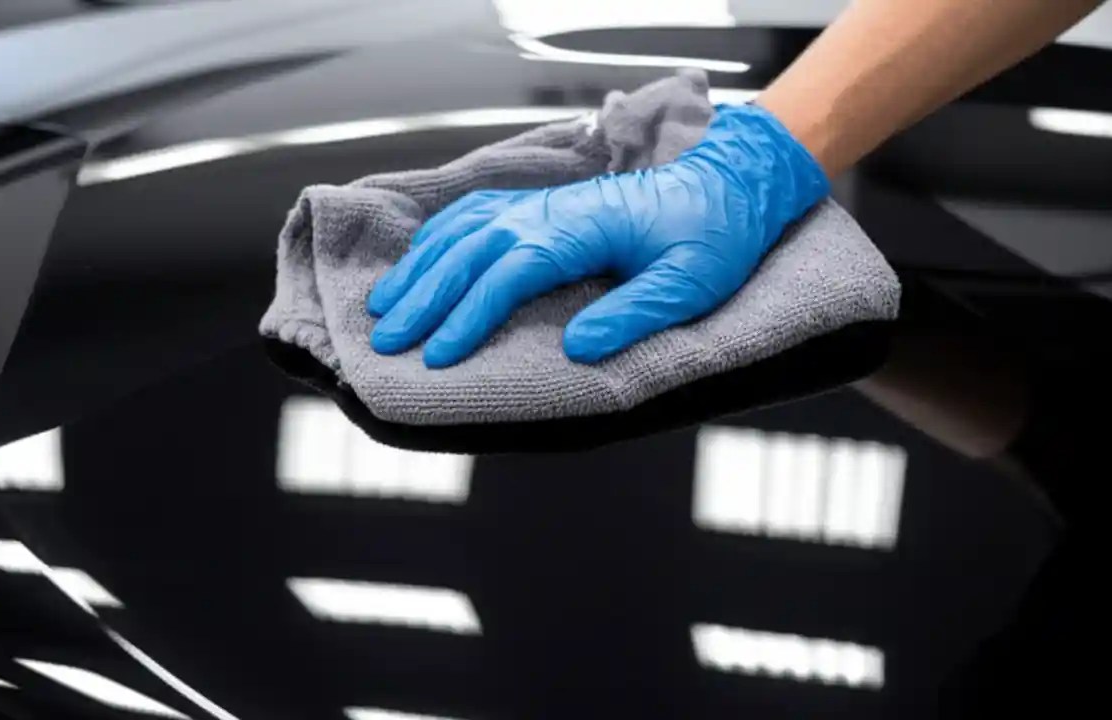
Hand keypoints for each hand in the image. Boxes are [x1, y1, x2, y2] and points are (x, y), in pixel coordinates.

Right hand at [366, 104, 829, 367]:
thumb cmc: (714, 234)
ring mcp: (543, 203)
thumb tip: (577, 349)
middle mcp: (551, 210)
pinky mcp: (544, 206)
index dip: (468, 315)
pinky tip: (420, 258)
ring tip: (383, 306)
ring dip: (421, 268)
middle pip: (471, 252)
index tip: (437, 355)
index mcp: (582, 229)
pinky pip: (478, 213)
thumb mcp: (691, 284)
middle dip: (424, 297)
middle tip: (386, 340)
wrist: (728, 180)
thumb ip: (634, 314)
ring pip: (465, 231)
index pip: (509, 273)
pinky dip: (441, 236)